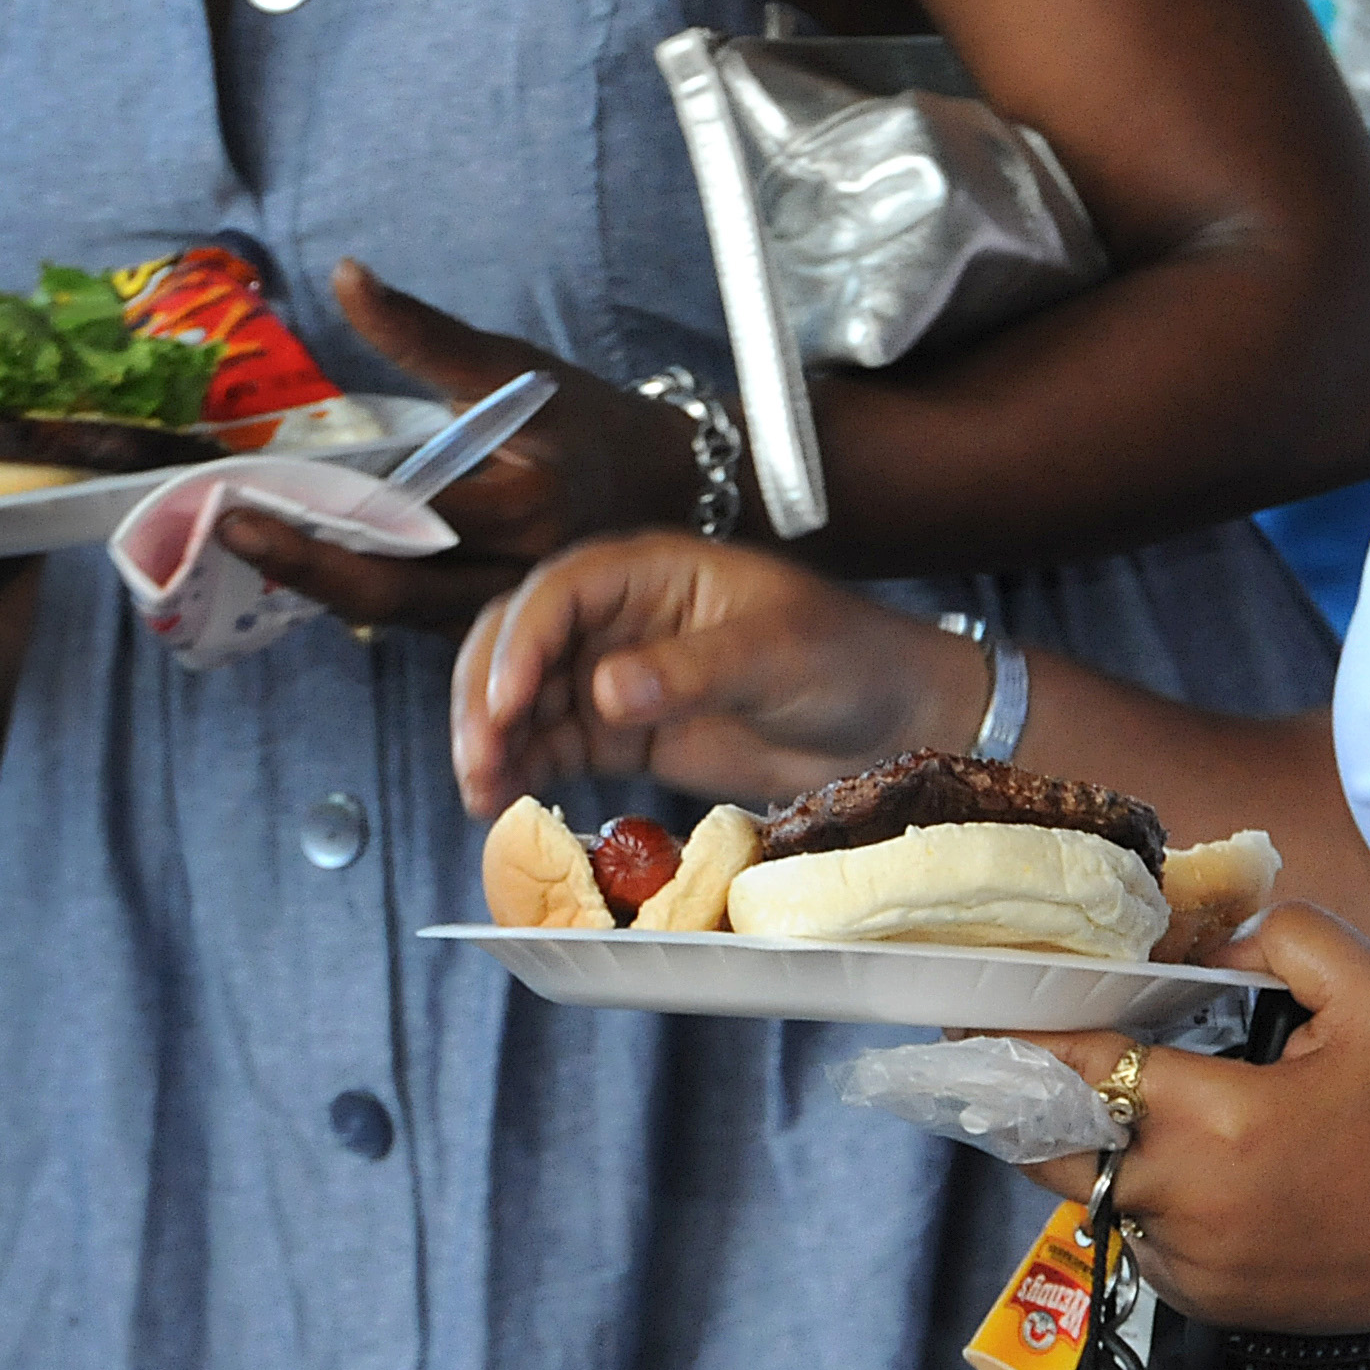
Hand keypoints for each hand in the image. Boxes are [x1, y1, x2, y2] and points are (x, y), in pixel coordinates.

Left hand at [212, 262, 729, 638]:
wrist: (670, 489)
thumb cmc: (587, 421)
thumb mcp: (515, 365)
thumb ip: (424, 332)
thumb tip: (345, 274)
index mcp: (525, 502)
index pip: (408, 514)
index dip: (323, 510)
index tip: (248, 492)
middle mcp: (515, 569)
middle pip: (390, 587)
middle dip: (301, 564)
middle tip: (227, 530)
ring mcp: (505, 607)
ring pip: (395, 613)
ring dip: (316, 583)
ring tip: (243, 545)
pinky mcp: (494, 622)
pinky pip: (412, 616)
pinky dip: (353, 589)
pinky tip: (298, 561)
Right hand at [450, 534, 984, 815]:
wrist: (893, 722)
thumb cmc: (847, 659)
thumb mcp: (776, 654)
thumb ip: (690, 671)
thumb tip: (605, 689)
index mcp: (653, 569)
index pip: (561, 591)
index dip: (522, 641)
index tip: (507, 703)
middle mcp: (620, 615)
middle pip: (520, 639)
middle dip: (486, 693)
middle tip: (476, 755)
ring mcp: (616, 674)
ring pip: (524, 697)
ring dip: (492, 738)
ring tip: (479, 791)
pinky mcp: (623, 732)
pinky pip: (552, 744)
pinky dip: (520, 768)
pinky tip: (498, 800)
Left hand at [1010, 904, 1369, 1339]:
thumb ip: (1288, 936)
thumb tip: (1212, 942)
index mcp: (1214, 1118)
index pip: (1079, 1069)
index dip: (1020, 1036)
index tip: (971, 1011)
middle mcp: (1183, 1197)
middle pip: (1053, 1144)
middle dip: (1021, 1098)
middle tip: (1005, 1053)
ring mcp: (1187, 1260)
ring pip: (1091, 1195)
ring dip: (1081, 1149)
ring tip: (1085, 1099)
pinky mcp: (1199, 1299)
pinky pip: (1134, 1238)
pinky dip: (1135, 1199)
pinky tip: (1170, 1164)